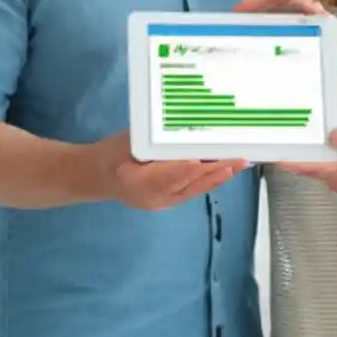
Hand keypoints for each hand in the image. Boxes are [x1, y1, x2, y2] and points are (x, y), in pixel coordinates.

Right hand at [88, 131, 246, 210]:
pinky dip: (210, 180)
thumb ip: (152, 142)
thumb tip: (181, 133)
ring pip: (194, 189)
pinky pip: (193, 191)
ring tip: (239, 163)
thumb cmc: (111, 154)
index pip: (166, 176)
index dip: (188, 169)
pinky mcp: (170, 201)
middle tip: (237, 158)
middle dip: (214, 171)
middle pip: (187, 184)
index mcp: (135, 182)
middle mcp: (153, 197)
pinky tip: (225, 171)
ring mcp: (162, 203)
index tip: (207, 159)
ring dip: (218, 176)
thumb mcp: (127, 142)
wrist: (98, 176)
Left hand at [275, 126, 336, 193]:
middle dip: (290, 158)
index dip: (297, 162)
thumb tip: (334, 136)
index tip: (280, 157)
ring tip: (274, 143)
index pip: (318, 167)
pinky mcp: (329, 179)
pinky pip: (311, 170)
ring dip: (292, 159)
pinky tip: (290, 149)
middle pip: (307, 169)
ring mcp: (332, 182)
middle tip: (268, 144)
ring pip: (307, 170)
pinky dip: (300, 160)